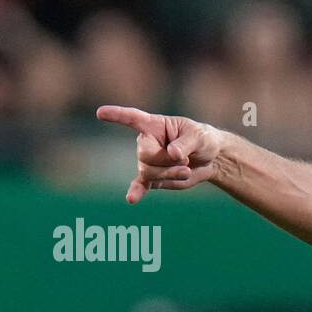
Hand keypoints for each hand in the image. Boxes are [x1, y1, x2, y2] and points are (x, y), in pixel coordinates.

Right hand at [95, 105, 222, 203]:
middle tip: (185, 160)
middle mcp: (147, 142)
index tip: (100, 113)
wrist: (211, 160)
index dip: (116, 115)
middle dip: (166, 161)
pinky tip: (131, 199)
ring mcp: (149, 161)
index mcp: (154, 125)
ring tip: (186, 170)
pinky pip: (141, 185)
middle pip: (144, 156)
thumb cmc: (203, 140)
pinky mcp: (155, 178)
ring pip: (148, 172)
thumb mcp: (199, 137)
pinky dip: (136, 192)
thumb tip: (173, 154)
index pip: (131, 118)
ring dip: (170, 174)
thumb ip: (185, 144)